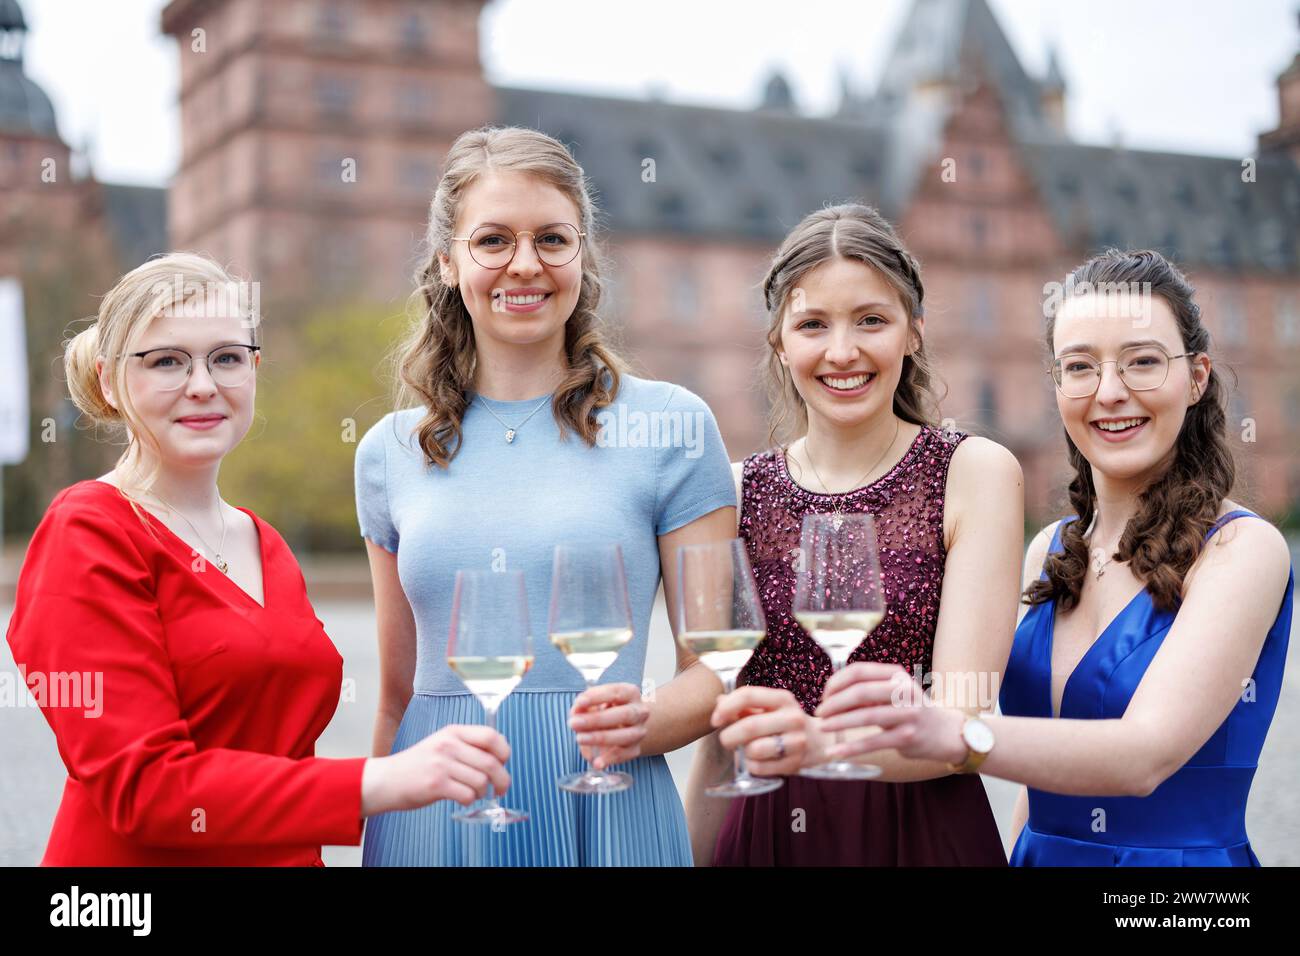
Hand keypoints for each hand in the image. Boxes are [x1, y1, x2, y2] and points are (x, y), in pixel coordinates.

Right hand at [362, 724, 511, 814]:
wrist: (387, 780)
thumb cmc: (419, 764)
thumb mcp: (443, 744)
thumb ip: (468, 745)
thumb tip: (501, 753)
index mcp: (453, 732)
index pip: (491, 736)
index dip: (504, 752)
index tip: (503, 763)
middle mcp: (448, 745)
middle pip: (491, 762)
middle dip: (502, 780)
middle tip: (501, 789)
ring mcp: (441, 764)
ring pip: (481, 781)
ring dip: (482, 792)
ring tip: (473, 793)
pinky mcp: (436, 785)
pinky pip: (467, 795)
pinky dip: (469, 801)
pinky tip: (462, 799)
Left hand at [569, 682, 648, 768]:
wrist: (627, 724)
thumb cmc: (607, 708)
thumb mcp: (596, 701)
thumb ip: (584, 705)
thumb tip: (576, 713)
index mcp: (630, 693)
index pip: (616, 692)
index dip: (597, 697)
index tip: (579, 702)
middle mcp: (639, 712)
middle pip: (624, 714)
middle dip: (597, 719)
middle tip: (574, 723)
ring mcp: (639, 731)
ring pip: (625, 736)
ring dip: (601, 738)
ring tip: (580, 739)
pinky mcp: (635, 749)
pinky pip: (624, 755)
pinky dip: (609, 759)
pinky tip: (596, 763)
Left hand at [710, 686, 828, 775]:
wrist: (819, 741)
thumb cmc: (785, 722)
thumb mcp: (769, 708)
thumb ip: (744, 705)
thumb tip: (718, 701)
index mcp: (783, 698)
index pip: (748, 695)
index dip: (726, 707)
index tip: (715, 719)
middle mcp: (792, 717)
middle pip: (749, 726)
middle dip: (729, 735)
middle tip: (725, 740)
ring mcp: (797, 742)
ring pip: (755, 749)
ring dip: (743, 751)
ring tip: (747, 749)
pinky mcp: (795, 764)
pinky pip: (760, 767)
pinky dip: (752, 765)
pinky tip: (757, 760)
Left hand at [815, 662, 966, 764]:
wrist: (944, 732)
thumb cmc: (907, 711)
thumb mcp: (890, 696)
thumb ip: (865, 694)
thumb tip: (829, 697)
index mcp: (896, 675)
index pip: (859, 671)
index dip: (836, 682)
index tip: (823, 696)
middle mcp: (905, 691)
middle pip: (861, 692)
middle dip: (834, 703)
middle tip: (819, 713)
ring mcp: (908, 714)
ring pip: (866, 716)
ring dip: (839, 722)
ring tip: (823, 728)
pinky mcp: (908, 737)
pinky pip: (873, 742)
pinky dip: (851, 748)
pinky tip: (835, 752)